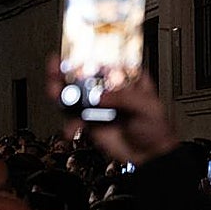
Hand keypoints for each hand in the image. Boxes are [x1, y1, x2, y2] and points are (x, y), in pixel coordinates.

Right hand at [45, 56, 176, 164]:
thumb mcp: (148, 108)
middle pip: (83, 73)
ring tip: (54, 91)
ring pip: (73, 93)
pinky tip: (70, 127)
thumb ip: (126, 99)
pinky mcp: (89, 120)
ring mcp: (97, 104)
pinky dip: (68, 122)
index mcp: (126, 78)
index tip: (76, 50)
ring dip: (60, 90)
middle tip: (56, 67)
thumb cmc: (156, 130)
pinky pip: (72, 117)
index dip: (89, 53)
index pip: (105, 60)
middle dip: (66, 69)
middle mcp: (108, 88)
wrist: (151, 158)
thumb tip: (102, 96)